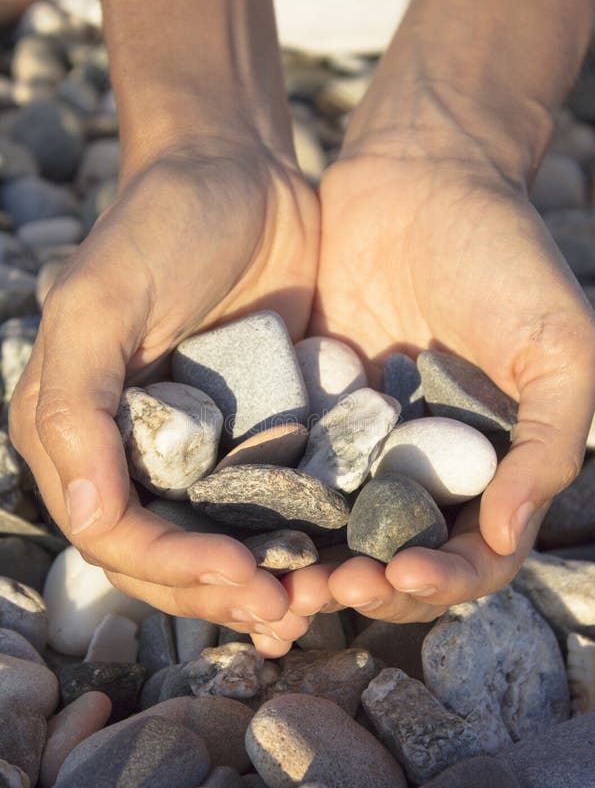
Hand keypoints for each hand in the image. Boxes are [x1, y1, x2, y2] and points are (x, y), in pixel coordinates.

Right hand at [10, 138, 318, 655]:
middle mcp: (128, 455)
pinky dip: (289, 547)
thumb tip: (86, 518)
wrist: (244, 177)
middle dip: (219, 592)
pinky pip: (264, 509)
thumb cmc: (160, 226)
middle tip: (286, 609)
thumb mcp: (101, 300)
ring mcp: (192, 453)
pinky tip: (326, 569)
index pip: (113, 533)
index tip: (243, 577)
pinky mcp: (249, 438)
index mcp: (75, 432)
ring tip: (309, 607)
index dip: (172, 568)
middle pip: (164, 557)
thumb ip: (74, 404)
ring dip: (256, 586)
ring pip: (214, 548)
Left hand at [285, 133, 594, 624]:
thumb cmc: (505, 257)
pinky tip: (247, 533)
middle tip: (328, 590)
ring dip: (317, 568)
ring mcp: (366, 445)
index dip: (442, 580)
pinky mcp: (312, 414)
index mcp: (491, 465)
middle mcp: (427, 467)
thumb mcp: (558, 348)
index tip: (400, 571)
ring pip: (340, 534)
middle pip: (400, 560)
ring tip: (283, 581)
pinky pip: (293, 476)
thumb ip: (547, 444)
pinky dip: (277, 514)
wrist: (419, 177)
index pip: (473, 556)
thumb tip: (508, 535)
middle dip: (370, 587)